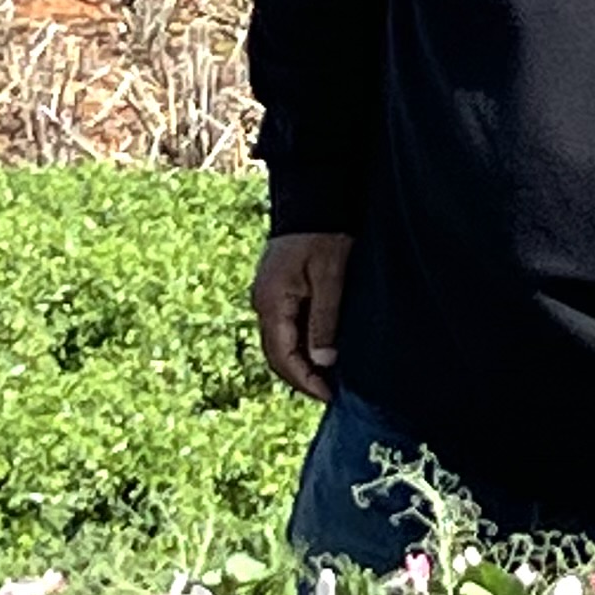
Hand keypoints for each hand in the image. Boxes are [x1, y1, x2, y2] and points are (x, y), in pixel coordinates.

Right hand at [251, 232, 353, 402]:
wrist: (312, 198)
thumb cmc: (324, 234)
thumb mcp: (330, 276)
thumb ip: (325, 318)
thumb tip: (323, 361)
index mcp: (271, 303)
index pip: (281, 356)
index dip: (304, 380)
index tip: (329, 396)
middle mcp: (263, 304)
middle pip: (277, 355)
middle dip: (302, 377)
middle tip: (331, 393)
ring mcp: (268, 298)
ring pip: (281, 343)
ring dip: (302, 362)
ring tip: (330, 378)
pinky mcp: (278, 292)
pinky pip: (286, 328)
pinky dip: (302, 345)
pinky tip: (322, 351)